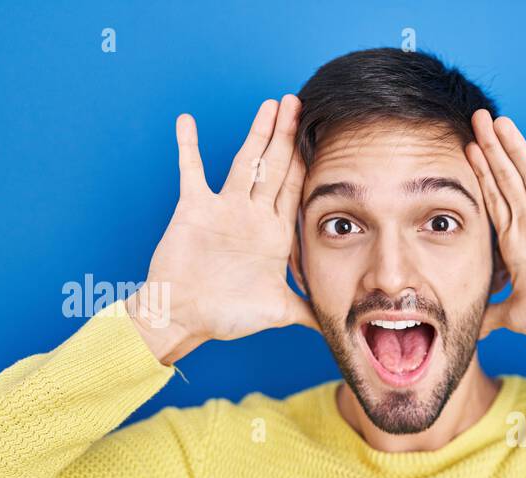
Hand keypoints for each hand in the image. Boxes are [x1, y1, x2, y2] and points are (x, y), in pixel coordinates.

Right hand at [126, 95, 319, 364]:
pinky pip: (191, 171)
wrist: (184, 317)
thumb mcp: (279, 311)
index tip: (319, 136)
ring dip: (257, 133)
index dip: (307, 163)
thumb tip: (341, 327)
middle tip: (298, 102)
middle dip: (287, 136)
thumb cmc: (227, 316)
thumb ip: (309, 312)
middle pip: (274, 167)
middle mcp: (251, 216)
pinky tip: (186, 120)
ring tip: (269, 105)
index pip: (295, 190)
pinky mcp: (194, 209)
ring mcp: (223, 209)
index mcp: (274, 234)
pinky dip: (187, 147)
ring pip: (245, 162)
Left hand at [464, 109, 525, 361]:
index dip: (480, 174)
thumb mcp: (517, 316)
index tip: (466, 148)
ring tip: (501, 121)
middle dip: (492, 149)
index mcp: (517, 244)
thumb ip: (492, 314)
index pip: (494, 199)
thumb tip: (470, 327)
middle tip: (477, 117)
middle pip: (508, 179)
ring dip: (516, 148)